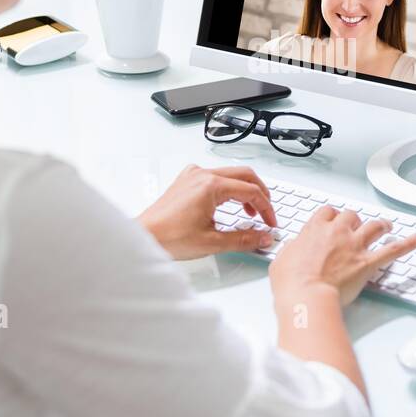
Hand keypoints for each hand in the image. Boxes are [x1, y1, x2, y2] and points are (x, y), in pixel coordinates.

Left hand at [138, 164, 277, 259]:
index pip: (251, 191)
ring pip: (230, 174)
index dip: (266, 208)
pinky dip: (228, 188)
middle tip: (266, 213)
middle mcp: (202, 174)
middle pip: (245, 175)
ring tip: (249, 213)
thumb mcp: (213, 242)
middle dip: (260, 194)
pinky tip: (228, 205)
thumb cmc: (169, 237)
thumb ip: (244, 239)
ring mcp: (193, 175)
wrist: (145, 236)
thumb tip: (263, 237)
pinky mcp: (186, 180)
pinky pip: (215, 176)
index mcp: (210, 185)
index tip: (270, 223)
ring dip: (244, 190)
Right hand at [270, 206, 415, 306]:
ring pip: (373, 226)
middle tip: (356, 226)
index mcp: (314, 229)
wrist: (306, 295)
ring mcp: (355, 246)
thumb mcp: (281, 260)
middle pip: (351, 215)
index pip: (327, 212)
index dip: (331, 216)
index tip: (332, 221)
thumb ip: (292, 250)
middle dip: (354, 220)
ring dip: (380, 225)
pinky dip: (410, 243)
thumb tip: (294, 249)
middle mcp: (337, 232)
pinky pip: (394, 249)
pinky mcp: (368, 263)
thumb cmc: (291, 282)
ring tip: (386, 226)